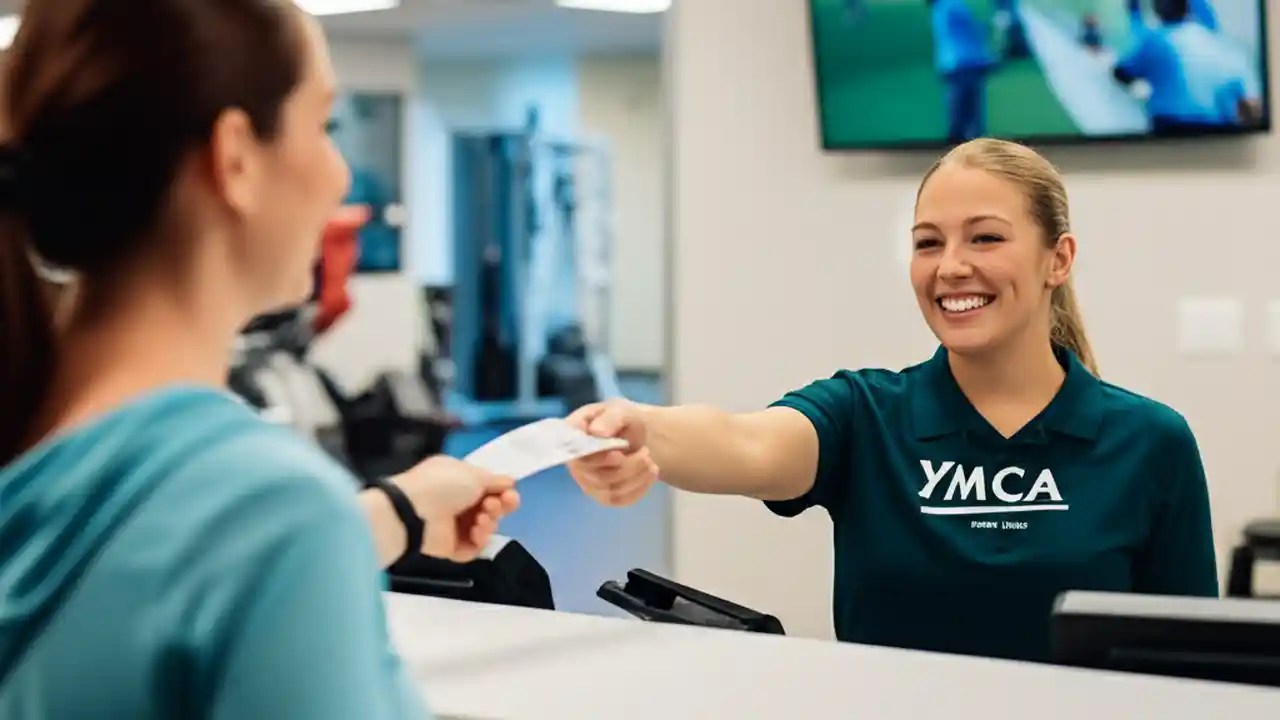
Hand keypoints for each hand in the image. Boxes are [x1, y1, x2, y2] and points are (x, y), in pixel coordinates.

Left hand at [391, 456, 519, 561]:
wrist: (416, 511)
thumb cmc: (444, 485)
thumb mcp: (475, 474)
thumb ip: (496, 480)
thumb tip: (509, 483)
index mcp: (459, 479)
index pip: (488, 488)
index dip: (503, 492)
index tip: (510, 494)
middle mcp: (456, 501)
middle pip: (490, 508)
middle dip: (498, 507)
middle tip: (494, 506)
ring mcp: (453, 525)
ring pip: (485, 528)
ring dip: (489, 523)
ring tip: (480, 520)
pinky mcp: (450, 547)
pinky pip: (473, 547)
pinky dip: (479, 541)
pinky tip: (475, 533)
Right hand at [566, 399, 659, 506]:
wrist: (637, 432)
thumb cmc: (623, 419)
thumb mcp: (621, 410)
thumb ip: (610, 419)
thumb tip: (597, 432)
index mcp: (572, 436)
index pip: (576, 455)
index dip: (597, 459)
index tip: (619, 455)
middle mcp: (575, 462)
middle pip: (595, 477)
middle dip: (625, 467)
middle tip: (646, 453)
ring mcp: (587, 481)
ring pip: (609, 491)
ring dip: (635, 478)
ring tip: (651, 462)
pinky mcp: (603, 494)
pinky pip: (618, 500)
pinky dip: (638, 489)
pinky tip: (650, 475)